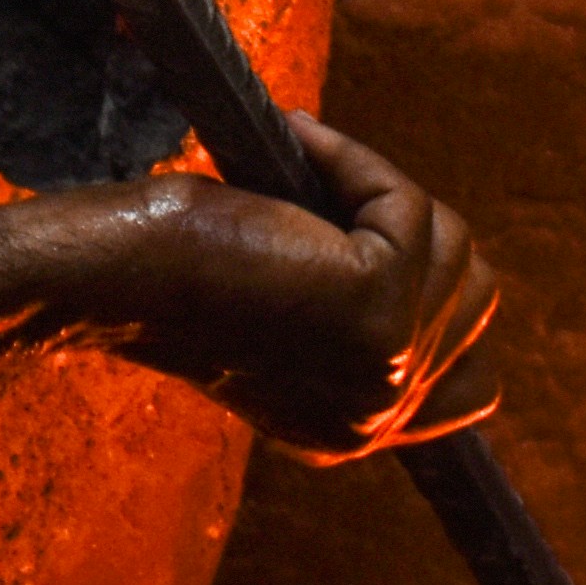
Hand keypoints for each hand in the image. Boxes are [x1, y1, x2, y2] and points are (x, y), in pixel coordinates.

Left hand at [42, 113, 508, 461]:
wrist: (108, 273)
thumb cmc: (172, 273)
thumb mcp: (287, 317)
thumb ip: (364, 318)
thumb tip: (447, 257)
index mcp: (350, 433)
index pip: (474, 386)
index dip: (448, 303)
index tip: (379, 241)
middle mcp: (374, 419)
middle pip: (477, 302)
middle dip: (417, 235)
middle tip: (327, 203)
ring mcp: (383, 369)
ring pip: (453, 248)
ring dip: (383, 194)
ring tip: (305, 179)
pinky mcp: (373, 307)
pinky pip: (407, 207)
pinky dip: (358, 164)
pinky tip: (300, 151)